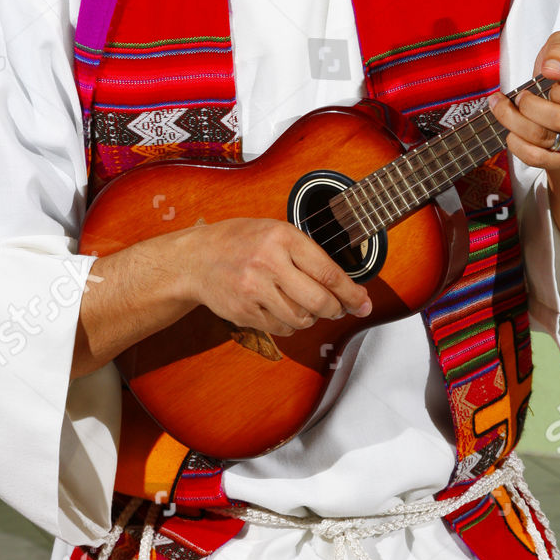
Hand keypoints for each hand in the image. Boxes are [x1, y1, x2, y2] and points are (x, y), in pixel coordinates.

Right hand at [185, 217, 372, 337]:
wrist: (196, 259)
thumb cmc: (239, 241)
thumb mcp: (273, 231)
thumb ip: (305, 253)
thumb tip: (343, 283)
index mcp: (282, 237)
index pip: (328, 272)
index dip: (351, 292)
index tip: (364, 302)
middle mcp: (268, 262)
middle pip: (319, 301)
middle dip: (336, 310)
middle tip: (340, 309)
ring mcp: (254, 289)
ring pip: (302, 318)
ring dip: (311, 318)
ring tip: (305, 306)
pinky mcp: (244, 312)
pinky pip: (281, 328)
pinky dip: (290, 325)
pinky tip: (283, 310)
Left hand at [487, 30, 559, 172]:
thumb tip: (551, 70)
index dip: (559, 88)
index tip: (547, 79)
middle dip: (529, 105)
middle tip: (519, 95)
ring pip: (544, 139)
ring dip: (514, 121)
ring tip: (501, 106)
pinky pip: (537, 159)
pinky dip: (517, 144)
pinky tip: (510, 130)